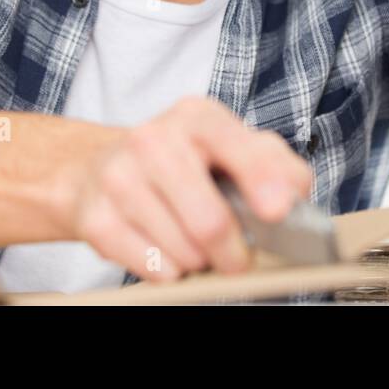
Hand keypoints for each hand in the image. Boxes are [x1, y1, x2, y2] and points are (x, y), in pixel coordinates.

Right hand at [67, 97, 313, 281]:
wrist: (102, 166)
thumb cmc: (184, 161)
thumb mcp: (233, 147)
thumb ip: (277, 165)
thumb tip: (294, 195)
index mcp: (197, 117)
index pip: (238, 148)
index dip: (262, 182)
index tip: (276, 212)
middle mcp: (153, 139)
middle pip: (209, 221)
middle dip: (233, 253)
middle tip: (237, 259)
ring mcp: (119, 178)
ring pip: (183, 252)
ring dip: (200, 262)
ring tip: (194, 244)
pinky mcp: (95, 218)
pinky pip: (152, 267)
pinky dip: (169, 271)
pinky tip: (166, 248)